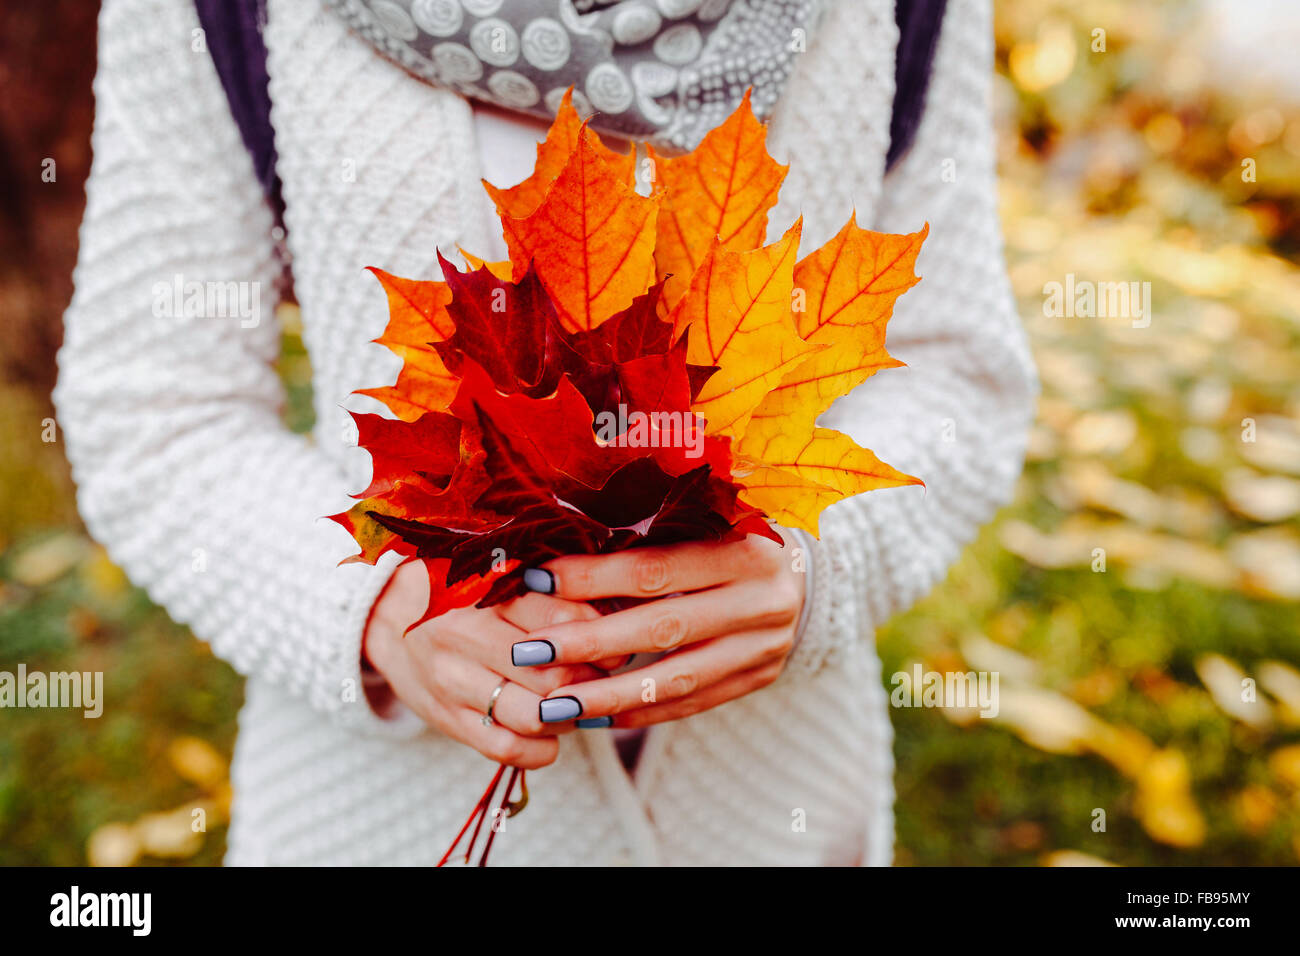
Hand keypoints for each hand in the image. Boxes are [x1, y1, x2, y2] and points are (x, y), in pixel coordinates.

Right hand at [362, 560, 607, 767]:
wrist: (389, 620)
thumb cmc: (460, 594)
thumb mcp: (498, 574)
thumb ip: (549, 589)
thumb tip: (613, 614)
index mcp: (484, 591)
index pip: (561, 619)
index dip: (598, 634)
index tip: (614, 639)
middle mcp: (465, 636)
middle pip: (553, 674)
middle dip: (590, 679)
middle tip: (602, 674)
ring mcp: (453, 682)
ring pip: (534, 717)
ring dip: (569, 716)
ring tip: (578, 702)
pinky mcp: (448, 719)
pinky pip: (507, 749)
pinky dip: (542, 749)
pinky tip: (552, 735)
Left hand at [513, 534, 804, 729]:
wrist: (804, 567)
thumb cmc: (731, 531)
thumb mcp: (702, 518)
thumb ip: (645, 533)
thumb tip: (558, 552)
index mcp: (743, 546)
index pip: (654, 569)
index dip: (592, 577)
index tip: (536, 578)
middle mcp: (761, 598)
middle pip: (662, 627)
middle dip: (588, 643)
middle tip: (529, 651)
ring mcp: (765, 643)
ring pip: (676, 679)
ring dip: (609, 695)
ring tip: (555, 704)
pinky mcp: (761, 675)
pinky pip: (693, 701)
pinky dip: (642, 712)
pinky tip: (596, 717)